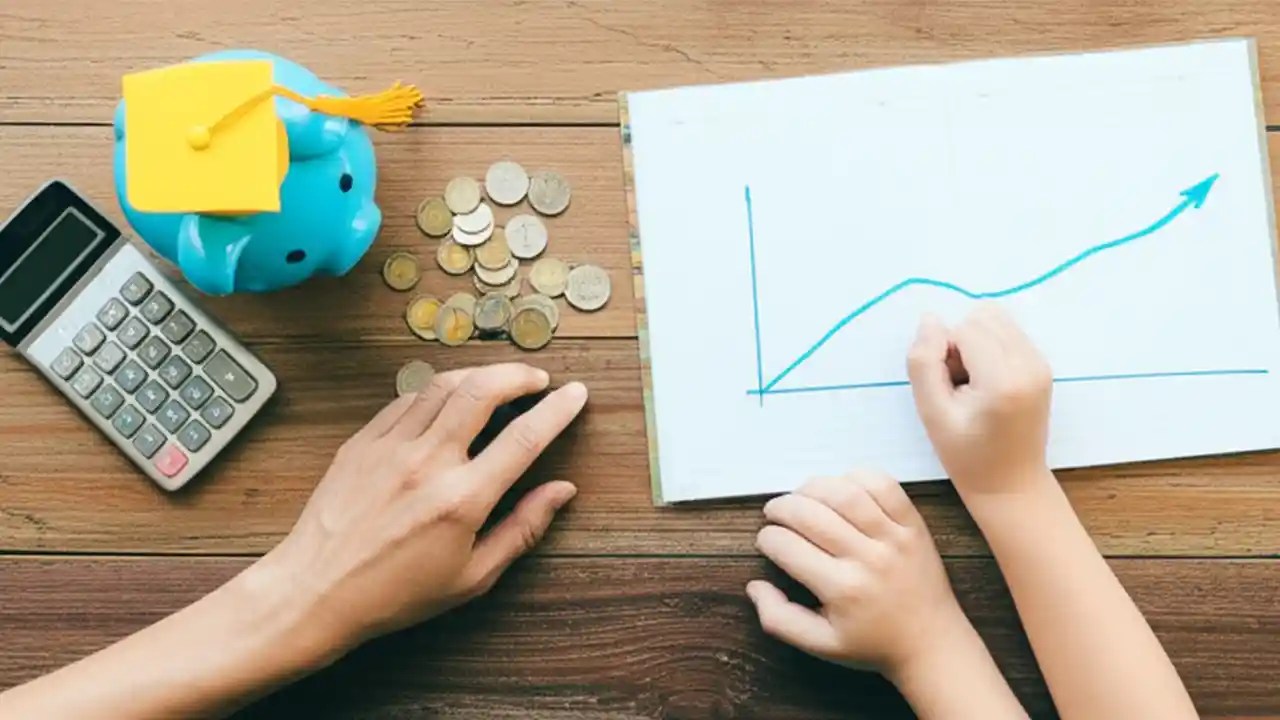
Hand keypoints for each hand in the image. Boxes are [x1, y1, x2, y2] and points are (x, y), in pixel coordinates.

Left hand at [253, 363, 587, 664]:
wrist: (314, 592)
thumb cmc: (394, 594)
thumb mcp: (472, 576)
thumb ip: (522, 529)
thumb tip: (562, 492)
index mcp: (460, 500)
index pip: (523, 438)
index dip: (557, 409)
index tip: (575, 394)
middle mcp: (426, 463)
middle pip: (482, 390)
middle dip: (518, 375)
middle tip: (536, 379)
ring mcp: (389, 447)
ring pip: (442, 384)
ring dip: (478, 374)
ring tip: (496, 381)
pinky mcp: (361, 442)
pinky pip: (406, 399)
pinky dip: (436, 390)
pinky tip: (447, 400)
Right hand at [747, 472, 970, 678]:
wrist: (933, 645)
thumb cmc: (872, 645)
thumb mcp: (820, 645)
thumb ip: (779, 619)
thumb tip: (754, 586)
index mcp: (842, 590)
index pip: (788, 547)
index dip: (767, 539)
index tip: (765, 541)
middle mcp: (868, 559)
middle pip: (811, 514)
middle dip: (781, 507)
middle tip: (773, 513)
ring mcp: (894, 538)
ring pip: (845, 493)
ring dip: (813, 486)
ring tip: (801, 495)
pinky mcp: (914, 525)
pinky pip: (884, 486)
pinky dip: (857, 477)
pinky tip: (841, 488)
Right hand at [907, 303, 1054, 499]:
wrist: (1011, 484)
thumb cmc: (966, 455)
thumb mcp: (931, 412)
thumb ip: (924, 362)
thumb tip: (930, 319)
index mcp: (1004, 379)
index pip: (964, 328)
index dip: (945, 350)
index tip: (946, 386)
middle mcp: (1030, 364)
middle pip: (983, 317)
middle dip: (962, 342)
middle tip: (958, 384)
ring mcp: (1041, 363)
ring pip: (996, 320)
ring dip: (976, 343)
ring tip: (973, 383)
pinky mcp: (1043, 365)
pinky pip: (1008, 333)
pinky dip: (990, 349)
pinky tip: (987, 383)